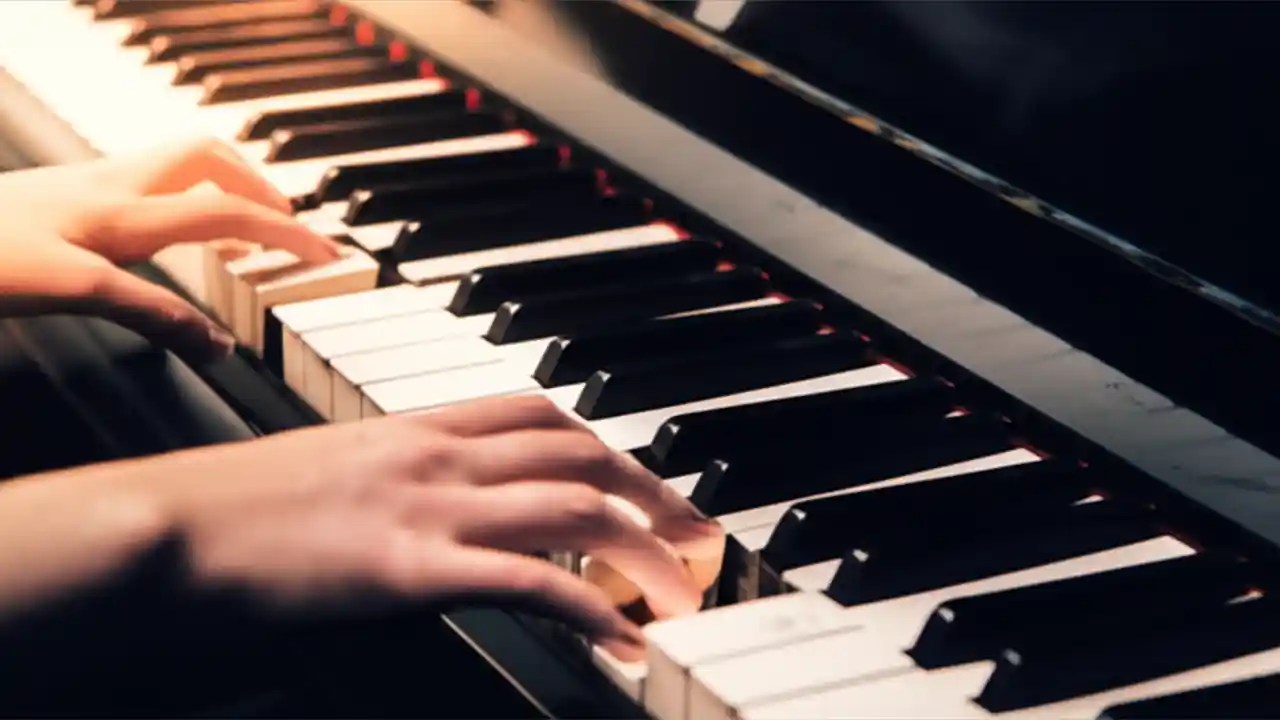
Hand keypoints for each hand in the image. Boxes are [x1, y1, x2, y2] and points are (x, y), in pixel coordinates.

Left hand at [0, 137, 342, 362]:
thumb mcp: (72, 292)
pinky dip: (187, 193)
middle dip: (261, 188)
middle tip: (291, 226)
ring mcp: (89, 184)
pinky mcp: (70, 193)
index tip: (325, 254)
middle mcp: (111, 187)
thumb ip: (152, 314)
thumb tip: (217, 345)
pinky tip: (178, 224)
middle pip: (209, 160)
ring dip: (228, 182)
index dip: (283, 234)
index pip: (223, 214)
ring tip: (253, 220)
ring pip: (181, 162)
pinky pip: (150, 179)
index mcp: (120, 212)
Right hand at [0, 396, 723, 662]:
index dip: (607, 443)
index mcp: (415, 429)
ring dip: (644, 548)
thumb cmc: (234, 509)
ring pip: (575, 506)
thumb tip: (439, 510)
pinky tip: (621, 641)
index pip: (539, 413)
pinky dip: (590, 611)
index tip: (645, 478)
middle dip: (652, 490)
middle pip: (579, 450)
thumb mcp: (330, 475)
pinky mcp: (411, 568)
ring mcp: (429, 508)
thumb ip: (396, 483)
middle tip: (696, 534)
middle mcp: (436, 456)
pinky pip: (531, 583)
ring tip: (684, 591)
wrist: (165, 528)